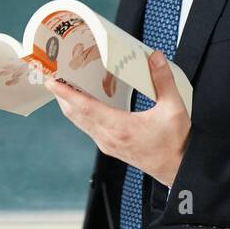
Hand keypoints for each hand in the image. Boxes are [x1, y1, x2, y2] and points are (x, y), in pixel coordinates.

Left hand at [45, 50, 191, 188]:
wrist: (178, 170)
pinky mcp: (110, 146)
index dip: (66, 93)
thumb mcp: (173, 108)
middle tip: (54, 76)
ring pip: (80, 122)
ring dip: (70, 104)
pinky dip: (81, 113)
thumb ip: (163, 80)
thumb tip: (155, 58)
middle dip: (62, 95)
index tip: (51, 82)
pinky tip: (84, 102)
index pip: (85, 107)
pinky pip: (88, 127)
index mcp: (120, 127)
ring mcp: (107, 144)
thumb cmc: (176, 144)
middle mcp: (108, 137)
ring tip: (64, 86)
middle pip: (75, 114)